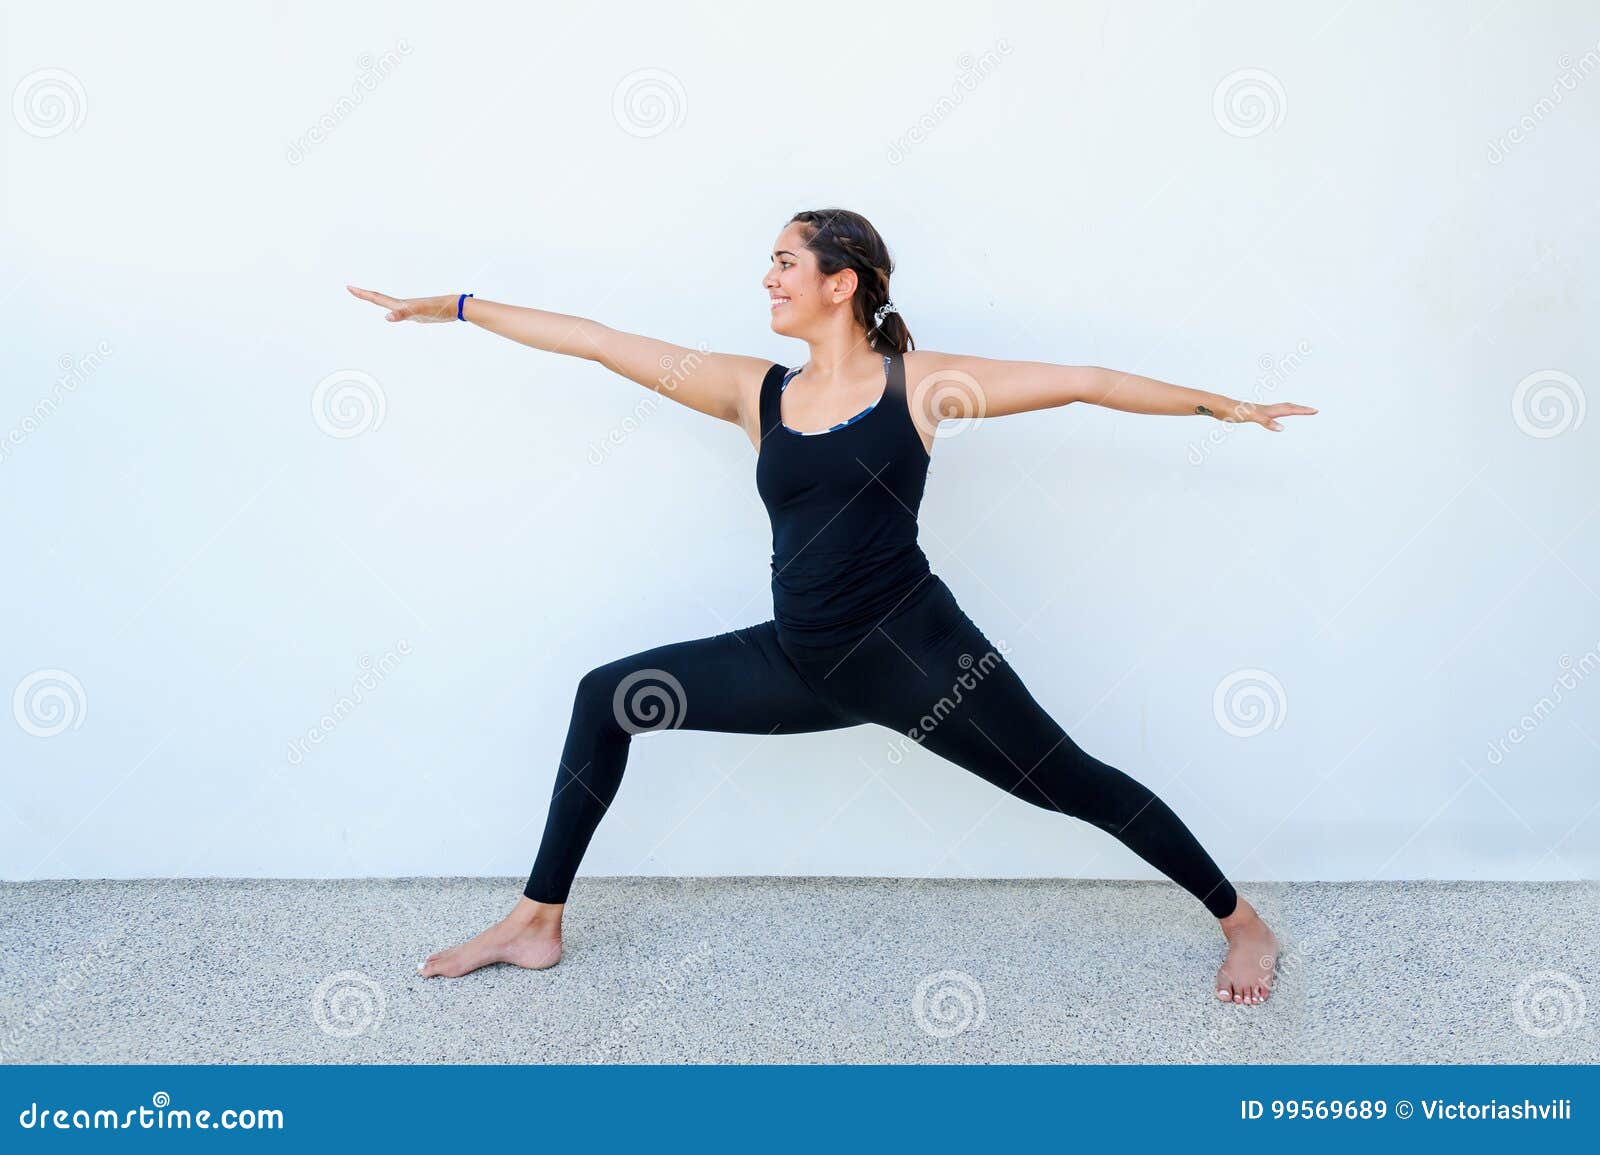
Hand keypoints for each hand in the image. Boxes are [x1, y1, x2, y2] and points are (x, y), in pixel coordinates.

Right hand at [346, 285, 461, 322]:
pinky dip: (392, 312)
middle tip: (351, 289)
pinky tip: (393, 314)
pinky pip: (398, 312)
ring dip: (376, 300)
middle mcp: (402, 305)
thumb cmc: (437, 309)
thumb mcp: (420, 312)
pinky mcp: (416, 314)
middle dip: (364, 295)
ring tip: (366, 297)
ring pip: (388, 305)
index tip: (349, 287)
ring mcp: (409, 309)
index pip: (377, 298)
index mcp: (400, 304)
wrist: (453, 307)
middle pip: (379, 299)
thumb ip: (403, 314)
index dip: (363, 294)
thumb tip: (387, 317)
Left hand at [1212, 400, 1317, 431]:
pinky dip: (1276, 416)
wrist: (1220, 407)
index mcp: (1268, 410)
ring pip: (1279, 410)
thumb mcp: (1251, 417)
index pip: (1290, 409)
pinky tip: (1273, 419)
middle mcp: (1265, 409)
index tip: (1316, 411)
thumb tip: (1282, 428)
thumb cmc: (1234, 411)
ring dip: (1290, 410)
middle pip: (1288, 407)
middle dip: (1301, 409)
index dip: (1303, 410)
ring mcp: (1259, 411)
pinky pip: (1269, 415)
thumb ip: (1267, 422)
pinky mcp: (1252, 414)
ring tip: (1299, 411)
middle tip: (1313, 411)